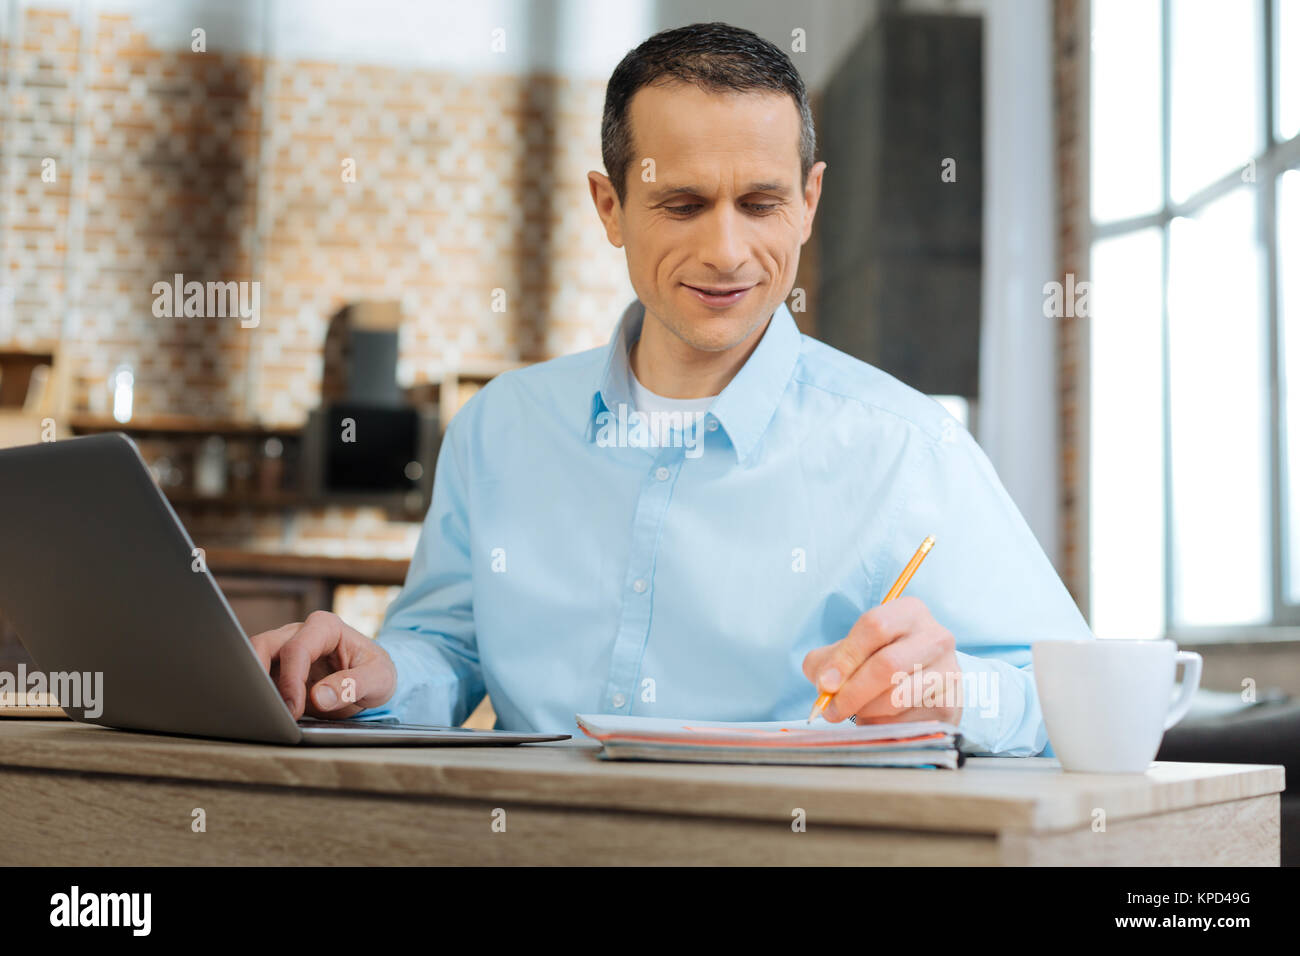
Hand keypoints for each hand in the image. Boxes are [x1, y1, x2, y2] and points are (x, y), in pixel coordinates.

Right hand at [248, 610, 396, 719]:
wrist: (373, 680)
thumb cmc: (377, 673)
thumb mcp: (379, 678)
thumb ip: (352, 685)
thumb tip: (318, 696)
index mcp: (325, 627)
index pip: (297, 649)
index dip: (291, 680)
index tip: (293, 708)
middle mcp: (299, 633)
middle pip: (263, 646)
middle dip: (258, 677)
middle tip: (269, 711)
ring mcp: (285, 649)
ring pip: (253, 659)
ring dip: (254, 686)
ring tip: (263, 714)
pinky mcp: (277, 669)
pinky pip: (258, 679)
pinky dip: (257, 695)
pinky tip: (264, 714)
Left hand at [802, 596, 962, 725]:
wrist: (918, 682)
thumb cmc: (875, 660)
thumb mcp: (848, 651)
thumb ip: (827, 662)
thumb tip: (826, 685)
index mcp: (908, 612)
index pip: (874, 626)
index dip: (846, 657)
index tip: (826, 683)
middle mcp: (935, 637)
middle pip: (888, 665)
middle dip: (852, 692)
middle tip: (831, 709)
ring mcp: (948, 671)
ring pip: (897, 697)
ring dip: (867, 710)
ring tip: (857, 710)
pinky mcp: (951, 704)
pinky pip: (908, 721)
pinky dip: (884, 726)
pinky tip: (880, 718)